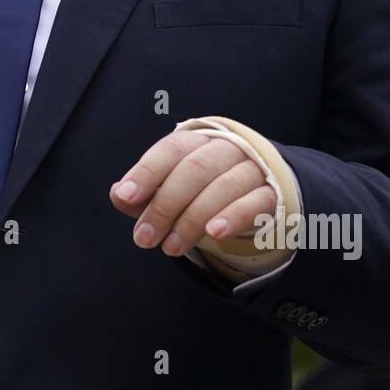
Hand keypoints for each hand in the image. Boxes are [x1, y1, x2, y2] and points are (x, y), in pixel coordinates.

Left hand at [109, 129, 275, 256]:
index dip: (147, 171)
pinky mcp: (272, 193)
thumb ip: (144, 193)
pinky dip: (233, 216)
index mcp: (198, 141)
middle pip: (194, 169)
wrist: (260, 188)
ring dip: (193, 219)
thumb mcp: (172, 188)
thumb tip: (118, 194)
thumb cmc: (205, 187)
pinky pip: (254, 202)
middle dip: (164, 205)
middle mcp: (226, 148)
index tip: (126, 196)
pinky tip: (215, 234)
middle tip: (144, 238)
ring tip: (171, 247)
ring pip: (222, 187)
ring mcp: (252, 168)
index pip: (170, 149)